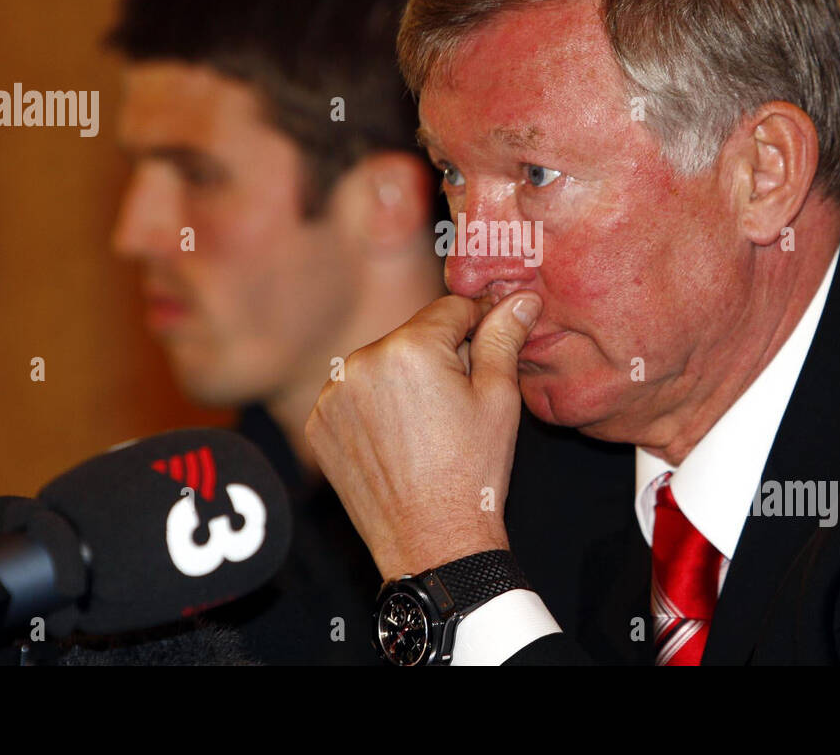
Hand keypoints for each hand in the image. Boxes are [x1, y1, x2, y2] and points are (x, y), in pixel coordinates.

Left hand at [305, 290, 541, 579]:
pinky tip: (398, 440)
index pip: (450, 308)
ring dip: (403, 379)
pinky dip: (374, 407)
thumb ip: (503, 338)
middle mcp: (363, 360)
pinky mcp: (319, 422)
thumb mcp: (499, 398)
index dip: (478, 324)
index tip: (490, 346)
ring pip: (382, 364)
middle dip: (438, 356)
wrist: (430, 541)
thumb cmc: (471, 473)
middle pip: (413, 336)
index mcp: (411, 347)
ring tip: (427, 427)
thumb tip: (520, 298)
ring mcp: (334, 393)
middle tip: (459, 403)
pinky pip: (354, 394)